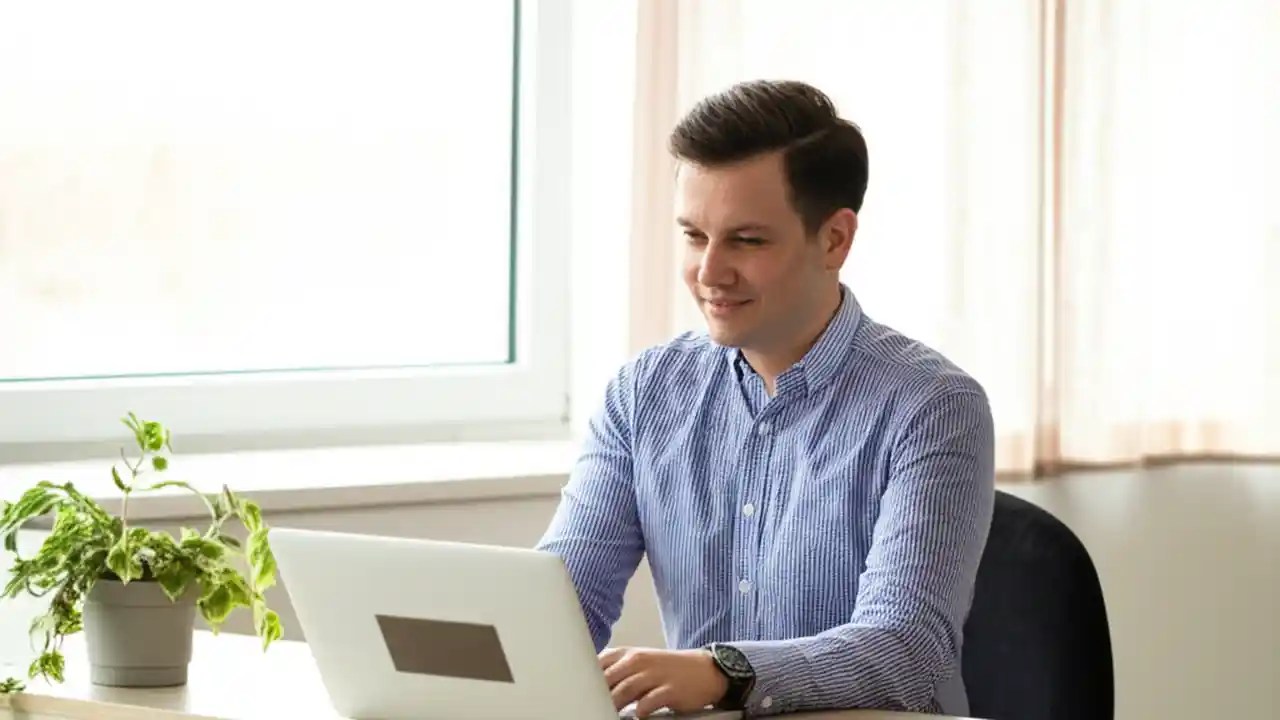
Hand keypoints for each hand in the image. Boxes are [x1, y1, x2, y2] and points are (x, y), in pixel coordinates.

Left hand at [598, 646, 727, 716]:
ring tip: (610, 714)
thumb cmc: (665, 669)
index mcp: (626, 654)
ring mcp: (654, 674)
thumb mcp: (638, 662)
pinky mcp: (669, 689)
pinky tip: (638, 714)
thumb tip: (587, 687)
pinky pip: (649, 702)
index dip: (585, 681)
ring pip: (624, 690)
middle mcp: (638, 661)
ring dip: (615, 705)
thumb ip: (614, 671)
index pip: (596, 665)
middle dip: (597, 696)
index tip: (578, 694)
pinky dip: (640, 710)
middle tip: (591, 708)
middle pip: (607, 680)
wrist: (703, 670)